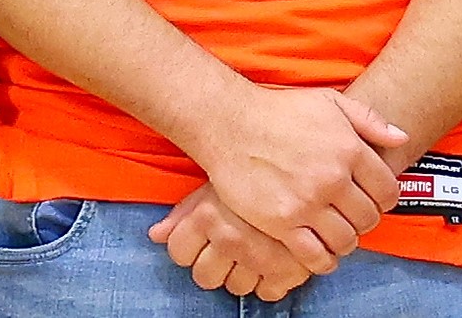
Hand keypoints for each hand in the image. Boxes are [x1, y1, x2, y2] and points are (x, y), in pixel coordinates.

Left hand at [149, 185, 319, 299]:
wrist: (305, 167)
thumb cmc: (255, 175)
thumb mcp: (216, 185)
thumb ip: (183, 212)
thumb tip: (156, 235)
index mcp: (208, 216)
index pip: (179, 253)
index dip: (188, 251)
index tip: (202, 244)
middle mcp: (230, 238)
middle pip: (204, 277)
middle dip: (213, 268)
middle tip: (228, 252)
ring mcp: (259, 256)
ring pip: (236, 287)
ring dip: (242, 276)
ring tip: (252, 255)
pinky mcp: (289, 269)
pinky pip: (268, 292)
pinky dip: (270, 283)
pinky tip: (272, 265)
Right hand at [175, 82, 400, 272]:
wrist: (229, 123)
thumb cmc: (278, 110)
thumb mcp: (328, 102)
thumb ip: (369, 119)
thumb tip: (402, 137)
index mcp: (349, 149)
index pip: (388, 191)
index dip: (384, 200)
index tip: (371, 200)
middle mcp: (333, 178)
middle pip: (368, 218)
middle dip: (363, 221)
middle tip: (350, 218)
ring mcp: (307, 203)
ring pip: (345, 240)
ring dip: (344, 242)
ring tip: (334, 235)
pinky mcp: (281, 222)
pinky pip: (314, 254)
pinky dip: (322, 260)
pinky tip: (319, 253)